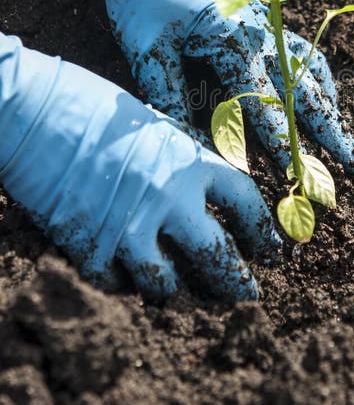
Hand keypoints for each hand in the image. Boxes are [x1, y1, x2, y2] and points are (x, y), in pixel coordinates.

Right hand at [0, 34, 280, 300]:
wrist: (33, 112)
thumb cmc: (92, 107)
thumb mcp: (153, 125)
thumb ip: (181, 162)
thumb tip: (202, 192)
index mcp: (191, 162)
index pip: (245, 202)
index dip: (262, 230)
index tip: (270, 248)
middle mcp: (170, 200)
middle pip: (218, 257)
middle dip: (237, 283)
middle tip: (247, 297)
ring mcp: (130, 229)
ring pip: (167, 285)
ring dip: (174, 291)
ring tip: (179, 295)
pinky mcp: (91, 249)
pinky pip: (117, 284)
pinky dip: (122, 284)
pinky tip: (122, 278)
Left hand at [41, 0, 353, 175]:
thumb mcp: (145, 46)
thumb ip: (168, 96)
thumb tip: (189, 146)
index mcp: (231, 41)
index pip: (262, 106)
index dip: (280, 147)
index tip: (300, 180)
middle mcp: (260, 32)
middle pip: (305, 93)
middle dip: (332, 134)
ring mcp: (268, 20)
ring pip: (311, 71)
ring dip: (332, 109)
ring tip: (348, 143)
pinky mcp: (265, 13)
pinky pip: (303, 50)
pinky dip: (319, 77)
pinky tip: (324, 94)